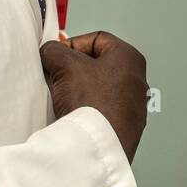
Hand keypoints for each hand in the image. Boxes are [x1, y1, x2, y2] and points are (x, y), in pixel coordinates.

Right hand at [39, 32, 148, 162]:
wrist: (99, 146)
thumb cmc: (93, 103)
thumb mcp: (66, 65)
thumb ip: (55, 50)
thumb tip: (50, 51)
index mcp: (129, 58)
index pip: (96, 39)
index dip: (72, 44)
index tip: (56, 56)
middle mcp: (136, 80)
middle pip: (96, 64)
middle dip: (72, 68)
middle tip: (57, 76)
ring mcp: (133, 105)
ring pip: (97, 87)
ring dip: (77, 89)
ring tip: (63, 96)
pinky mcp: (124, 125)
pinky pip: (100, 108)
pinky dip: (85, 107)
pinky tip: (72, 114)